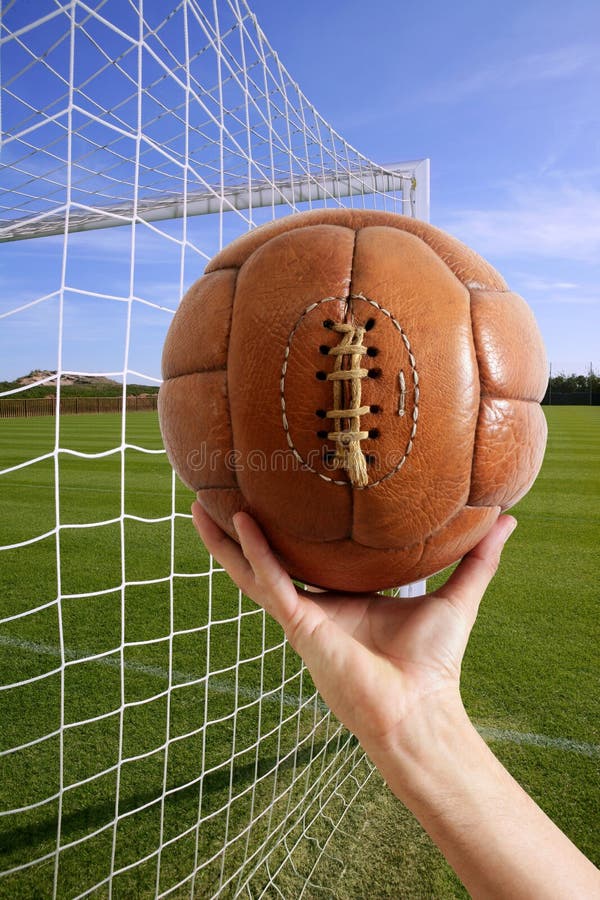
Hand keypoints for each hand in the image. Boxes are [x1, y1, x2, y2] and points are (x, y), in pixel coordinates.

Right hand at [191, 502, 516, 764]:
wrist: (421, 710)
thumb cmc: (433, 664)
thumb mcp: (455, 596)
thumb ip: (477, 559)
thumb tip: (508, 519)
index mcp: (340, 600)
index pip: (304, 559)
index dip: (286, 531)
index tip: (277, 495)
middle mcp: (313, 606)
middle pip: (264, 560)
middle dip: (238, 532)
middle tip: (217, 492)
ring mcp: (301, 616)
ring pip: (250, 570)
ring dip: (224, 541)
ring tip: (200, 504)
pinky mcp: (300, 625)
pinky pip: (271, 581)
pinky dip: (255, 550)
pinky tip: (240, 519)